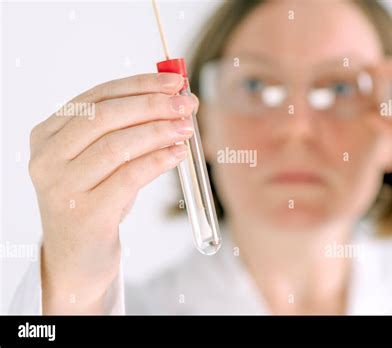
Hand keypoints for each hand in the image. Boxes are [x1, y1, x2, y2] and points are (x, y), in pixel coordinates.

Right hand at [29, 73, 196, 312]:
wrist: (78, 258)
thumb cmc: (96, 201)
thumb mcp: (102, 162)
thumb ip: (126, 129)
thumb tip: (173, 98)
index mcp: (47, 135)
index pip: (96, 97)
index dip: (139, 85)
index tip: (174, 81)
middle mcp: (47, 158)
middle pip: (105, 116)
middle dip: (152, 105)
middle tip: (186, 103)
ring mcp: (62, 187)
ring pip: (118, 145)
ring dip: (159, 131)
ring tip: (187, 127)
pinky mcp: (85, 213)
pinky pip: (129, 176)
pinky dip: (159, 160)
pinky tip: (179, 153)